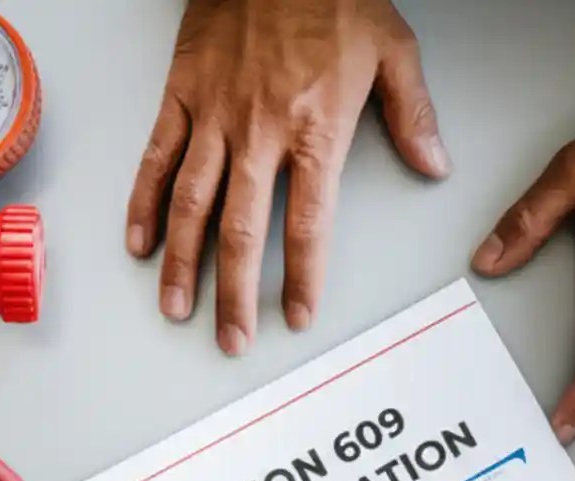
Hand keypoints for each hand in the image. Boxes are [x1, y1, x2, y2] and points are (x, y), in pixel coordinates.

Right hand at [127, 0, 450, 355]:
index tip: (295, 315)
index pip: (308, 224)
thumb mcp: (392, 48)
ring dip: (182, 264)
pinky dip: (145, 204)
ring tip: (177, 308)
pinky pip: (156, 158)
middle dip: (234, 292)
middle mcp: (259, 132)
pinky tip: (140, 243)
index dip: (301, 277)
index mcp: (315, 129)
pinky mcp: (180, 95)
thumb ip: (411, 115)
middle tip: (231, 338)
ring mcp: (213, 116)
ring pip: (191, 205)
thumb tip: (434, 165)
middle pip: (241, 230)